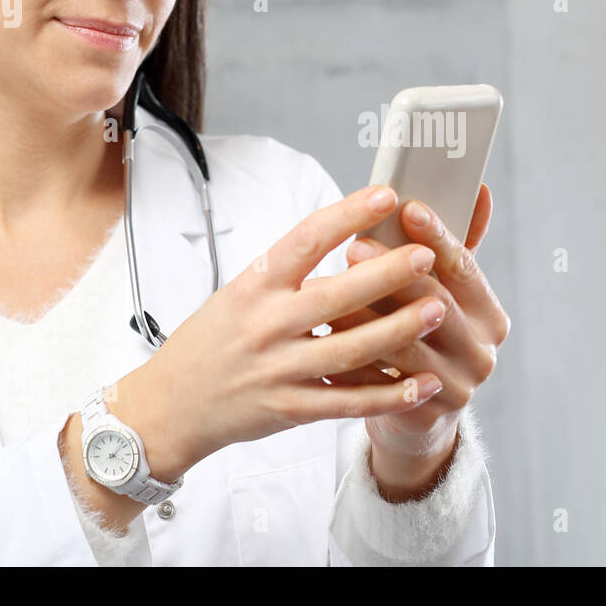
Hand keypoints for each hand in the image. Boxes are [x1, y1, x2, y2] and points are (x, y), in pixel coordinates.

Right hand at [114, 185, 447, 481]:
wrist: (167, 407)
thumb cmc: (209, 342)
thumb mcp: (238, 293)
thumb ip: (288, 272)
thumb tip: (346, 237)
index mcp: (254, 285)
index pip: (305, 239)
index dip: (348, 214)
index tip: (386, 195)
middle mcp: (266, 324)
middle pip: (337, 295)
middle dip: (388, 274)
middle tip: (428, 255)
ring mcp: (278, 370)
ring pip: (350, 350)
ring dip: (399, 330)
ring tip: (438, 309)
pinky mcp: (289, 410)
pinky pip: (348, 403)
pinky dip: (389, 395)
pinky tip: (423, 383)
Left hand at [316, 183, 510, 499]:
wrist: (419, 414)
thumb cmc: (426, 333)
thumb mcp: (446, 291)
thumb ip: (457, 243)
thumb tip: (478, 188)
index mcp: (489, 313)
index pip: (464, 267)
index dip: (437, 236)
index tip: (407, 207)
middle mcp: (482, 350)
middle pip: (434, 303)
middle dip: (393, 272)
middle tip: (356, 244)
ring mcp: (457, 386)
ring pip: (403, 344)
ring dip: (364, 314)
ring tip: (327, 288)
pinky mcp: (424, 413)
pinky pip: (380, 382)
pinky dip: (351, 358)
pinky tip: (323, 336)